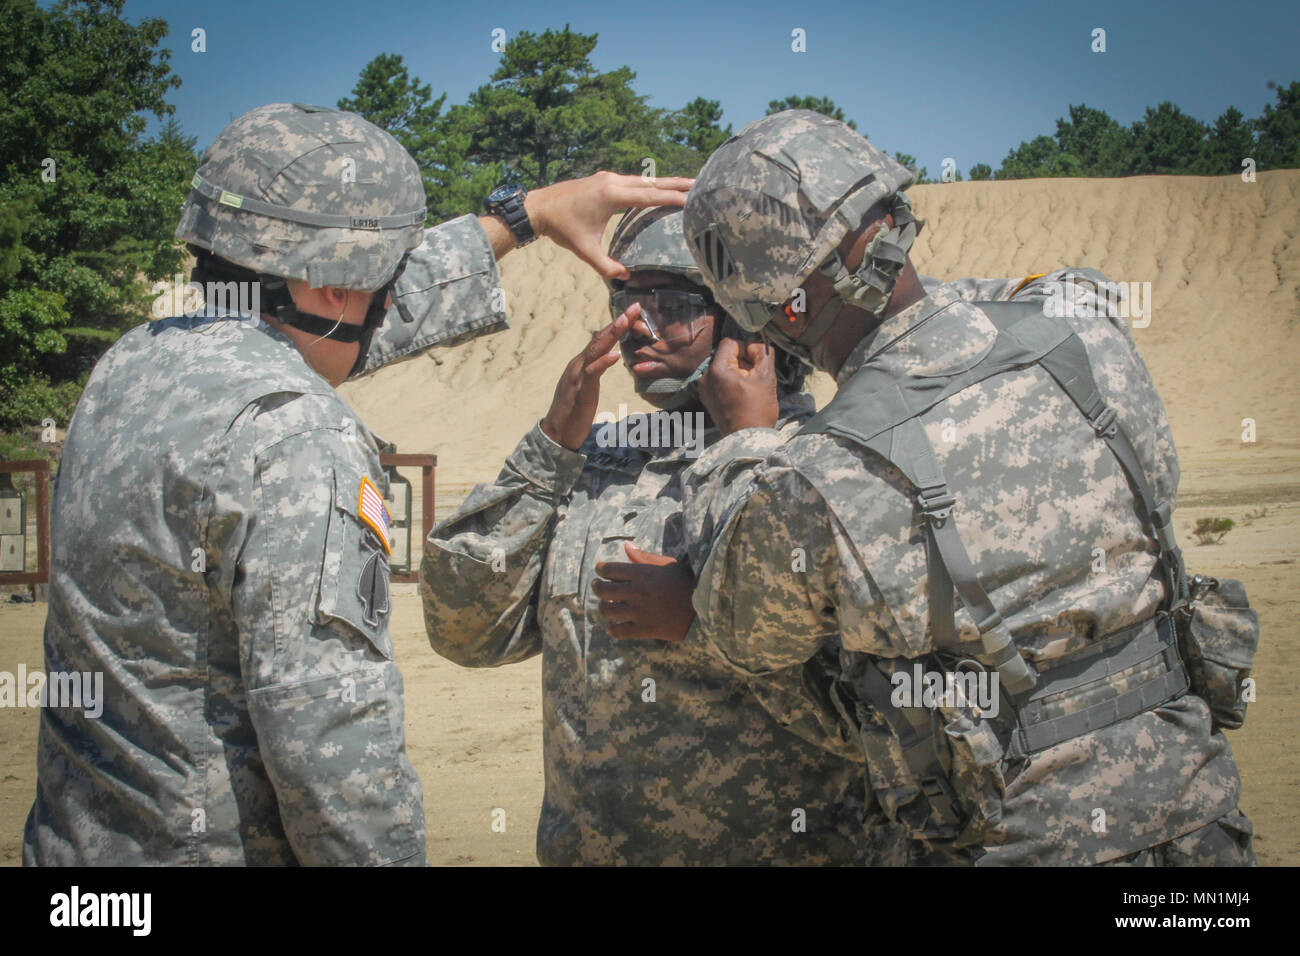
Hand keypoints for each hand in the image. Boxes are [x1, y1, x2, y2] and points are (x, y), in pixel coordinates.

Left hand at [527, 172, 692, 279]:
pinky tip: (657, 188)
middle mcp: (613, 181)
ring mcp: (608, 178)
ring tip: (685, 184)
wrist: (539, 208)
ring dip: (664, 182)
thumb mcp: (585, 250)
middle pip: (651, 182)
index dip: (671, 197)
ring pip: (643, 179)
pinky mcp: (603, 179)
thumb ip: (606, 265)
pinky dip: (649, 184)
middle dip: (675, 183)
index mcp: (612, 195)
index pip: (649, 196)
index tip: (690, 198)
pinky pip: (632, 181)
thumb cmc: (562, 228)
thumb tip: (626, 277)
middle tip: (699, 183)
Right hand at [539, 308, 632, 450]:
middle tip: (635, 307)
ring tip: (626, 320)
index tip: (633, 312)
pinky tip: (615, 354)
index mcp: (581, 364)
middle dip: (618, 322)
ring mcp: (577, 376)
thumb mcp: (586, 385)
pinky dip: (603, 362)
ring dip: (612, 334)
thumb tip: (605, 353)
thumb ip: (594, 368)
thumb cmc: (574, 411)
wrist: (558, 432)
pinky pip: (592, 373)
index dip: (616, 324)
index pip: (600, 339)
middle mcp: (578, 365)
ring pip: (595, 350)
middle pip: (599, 338)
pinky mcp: (580, 391)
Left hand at [593, 543, 695, 642]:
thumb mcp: (668, 564)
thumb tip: (626, 545)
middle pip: (603, 590)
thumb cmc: (687, 582)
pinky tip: (613, 626)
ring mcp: (639, 612)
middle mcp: (637, 592)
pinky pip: (619, 631)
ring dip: (604, 608)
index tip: (601, 570)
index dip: (601, 569)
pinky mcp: (644, 629)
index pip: (609, 569)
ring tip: (607, 605)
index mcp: (642, 573)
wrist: (705, 608)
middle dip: (597, 587)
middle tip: (598, 587)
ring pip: (607, 611)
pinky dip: (612, 629)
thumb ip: (644, 557)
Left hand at [699, 337, 779, 436]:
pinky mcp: (708, 400)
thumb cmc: (757, 410)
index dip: (746, 347)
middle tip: (755, 376)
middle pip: (725, 356)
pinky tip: (743, 396)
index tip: (756, 361)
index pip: (730, 343)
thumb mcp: (766, 377)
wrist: (748, 440)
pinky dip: (731, 383)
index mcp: (717, 369)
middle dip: (742, 362)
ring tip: (750, 388)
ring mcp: (705, 390)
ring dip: (738, 373)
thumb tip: (756, 345)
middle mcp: (705, 378)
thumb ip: (763, 353)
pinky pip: (720, 382)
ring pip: (723, 369)